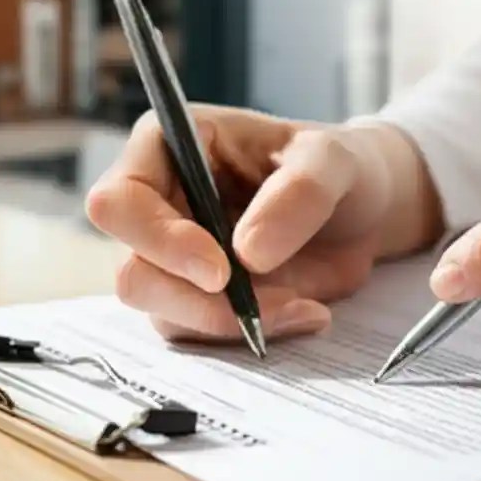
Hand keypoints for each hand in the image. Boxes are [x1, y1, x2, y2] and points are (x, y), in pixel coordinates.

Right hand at [86, 104, 441, 341]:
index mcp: (166, 146)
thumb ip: (300, 192)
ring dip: (228, 322)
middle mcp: (155, 204)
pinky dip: (249, 333)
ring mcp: (170, 258)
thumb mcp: (333, 159)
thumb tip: (248, 253)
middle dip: (194, 300)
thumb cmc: (334, 166)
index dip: (160, 240)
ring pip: (162, 312)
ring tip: (303, 305)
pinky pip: (199, 333)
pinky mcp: (194, 299)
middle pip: (131, 271)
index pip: (119, 200)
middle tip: (260, 305)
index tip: (221, 270)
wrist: (361, 211)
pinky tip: (303, 311)